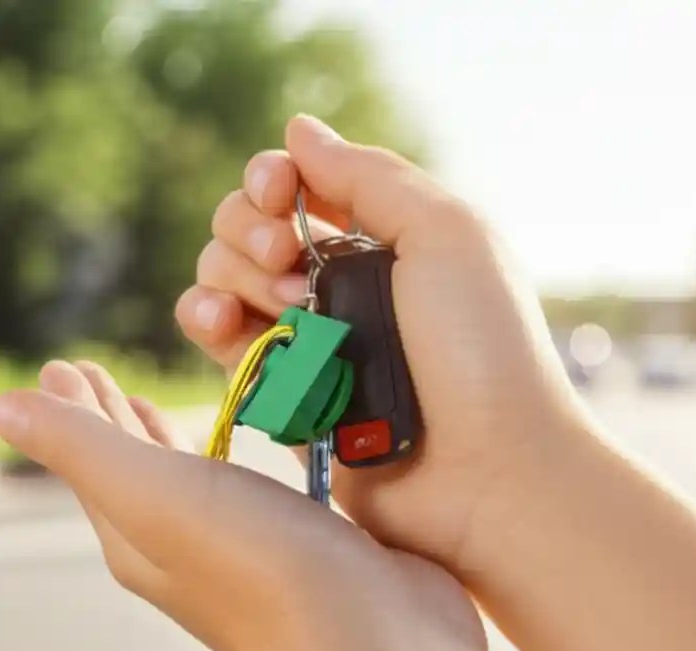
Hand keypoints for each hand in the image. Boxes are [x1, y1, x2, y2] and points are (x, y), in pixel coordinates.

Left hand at [0, 360, 508, 650]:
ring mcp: (247, 547)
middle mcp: (185, 547)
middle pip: (134, 469)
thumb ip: (83, 447)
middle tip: (94, 376)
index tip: (63, 365)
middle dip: (112, 418)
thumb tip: (5, 408)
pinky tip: (254, 447)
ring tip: (155, 407)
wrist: (374, 642)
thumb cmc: (264, 572)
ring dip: (171, 435)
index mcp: (138, 538)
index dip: (74, 408)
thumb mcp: (154, 495)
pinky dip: (239, 451)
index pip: (91, 460)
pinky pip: (253, 486)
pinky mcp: (304, 541)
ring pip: (192, 478)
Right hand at [177, 115, 592, 569]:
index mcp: (385, 238)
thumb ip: (369, 177)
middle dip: (252, 229)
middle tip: (289, 262)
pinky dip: (206, 319)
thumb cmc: (485, 353)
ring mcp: (308, 340)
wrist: (489, 475)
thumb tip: (297, 130)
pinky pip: (216, 340)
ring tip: (285, 306)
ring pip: (223, 276)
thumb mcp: (447, 236)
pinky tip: (221, 323)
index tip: (281, 196)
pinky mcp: (281, 395)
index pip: (299, 184)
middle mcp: (341, 284)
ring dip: (235, 274)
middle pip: (249, 225)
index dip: (273, 178)